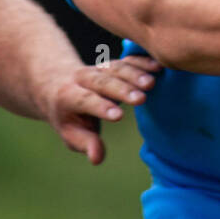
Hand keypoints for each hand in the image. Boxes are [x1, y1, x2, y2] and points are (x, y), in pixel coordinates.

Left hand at [41, 54, 161, 164]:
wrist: (61, 85)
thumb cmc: (69, 116)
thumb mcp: (71, 133)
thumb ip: (85, 144)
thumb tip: (97, 159)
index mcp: (68, 96)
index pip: (85, 100)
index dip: (100, 107)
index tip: (119, 116)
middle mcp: (83, 78)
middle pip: (102, 82)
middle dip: (122, 90)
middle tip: (141, 99)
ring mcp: (99, 68)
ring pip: (116, 68)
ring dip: (135, 75)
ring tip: (151, 83)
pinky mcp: (114, 63)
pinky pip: (128, 60)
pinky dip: (142, 62)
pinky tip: (158, 67)